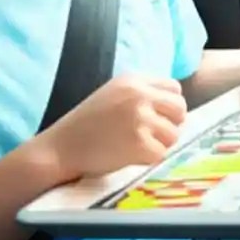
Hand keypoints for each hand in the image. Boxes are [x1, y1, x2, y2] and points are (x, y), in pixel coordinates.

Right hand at [32, 74, 186, 181]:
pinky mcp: (139, 143)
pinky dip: (148, 159)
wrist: (59, 149)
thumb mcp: (113, 94)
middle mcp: (139, 95)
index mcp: (133, 80)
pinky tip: (129, 156)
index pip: (174, 89)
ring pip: (174, 134)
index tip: (157, 118)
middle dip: (171, 124)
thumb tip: (177, 108)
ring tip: (136, 146)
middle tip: (152, 135)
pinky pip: (161, 154)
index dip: (169, 106)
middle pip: (180, 109)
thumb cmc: (87, 125)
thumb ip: (142, 93)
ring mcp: (140, 119)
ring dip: (159, 144)